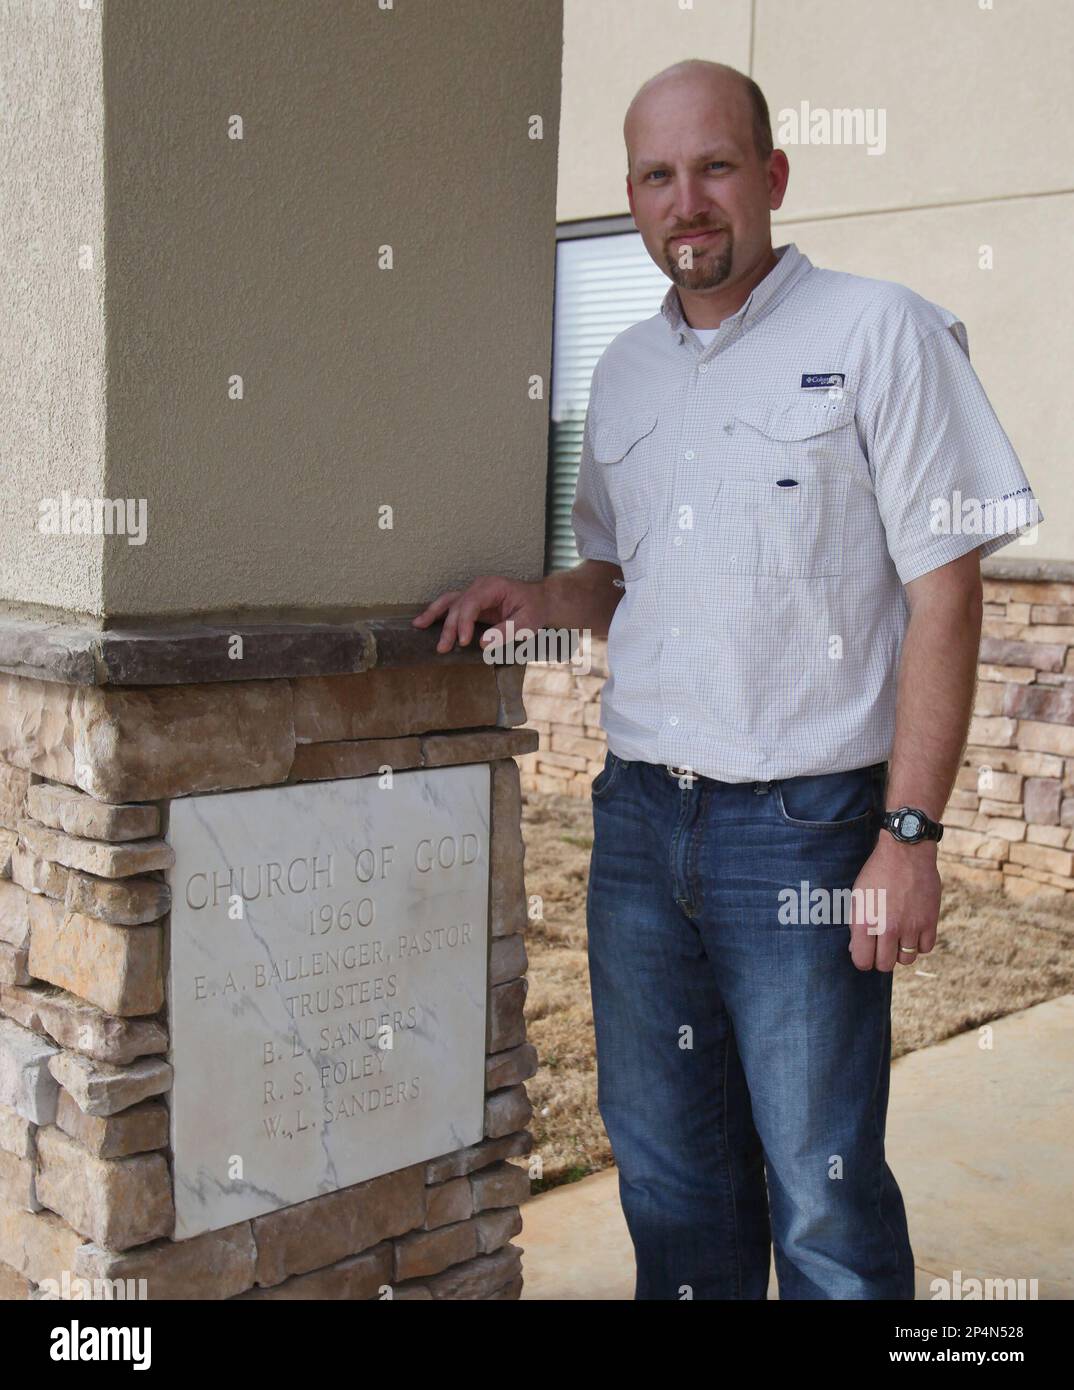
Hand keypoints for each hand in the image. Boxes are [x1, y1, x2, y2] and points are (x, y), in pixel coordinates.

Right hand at [411, 575, 547, 653]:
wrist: (540, 601)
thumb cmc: (534, 609)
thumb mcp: (527, 622)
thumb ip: (506, 631)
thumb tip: (483, 643)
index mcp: (493, 587)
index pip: (471, 603)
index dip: (464, 622)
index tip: (463, 642)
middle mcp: (480, 587)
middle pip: (458, 605)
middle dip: (449, 627)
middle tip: (444, 648)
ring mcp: (474, 593)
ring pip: (449, 603)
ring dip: (435, 616)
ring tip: (419, 626)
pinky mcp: (471, 602)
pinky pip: (450, 605)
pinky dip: (437, 613)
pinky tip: (423, 622)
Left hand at [848, 836, 940, 971]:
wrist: (905, 852)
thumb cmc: (876, 873)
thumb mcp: (857, 896)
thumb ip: (856, 925)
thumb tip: (856, 949)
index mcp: (865, 922)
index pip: (863, 962)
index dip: (862, 960)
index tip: (865, 952)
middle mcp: (888, 928)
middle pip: (885, 965)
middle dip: (881, 958)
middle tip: (881, 945)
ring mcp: (911, 926)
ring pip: (906, 959)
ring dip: (900, 952)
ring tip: (897, 937)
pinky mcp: (930, 921)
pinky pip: (925, 948)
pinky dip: (919, 944)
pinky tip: (913, 931)